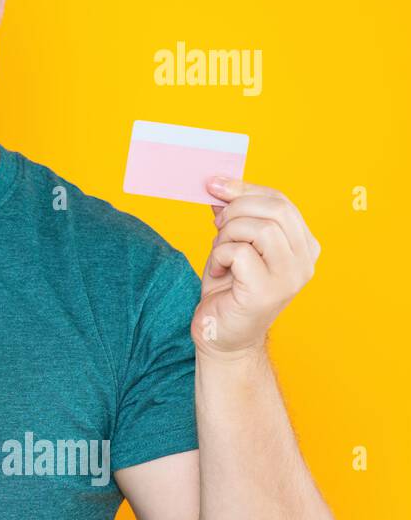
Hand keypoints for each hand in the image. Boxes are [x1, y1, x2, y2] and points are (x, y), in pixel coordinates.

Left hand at [193, 176, 320, 361]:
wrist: (221, 336)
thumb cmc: (228, 289)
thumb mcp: (232, 243)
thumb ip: (234, 215)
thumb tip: (219, 184)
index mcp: (303, 245)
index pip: (281, 201)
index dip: (245, 188)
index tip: (214, 185)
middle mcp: (305, 261)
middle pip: (275, 209)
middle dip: (235, 210)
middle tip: (217, 227)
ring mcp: (290, 277)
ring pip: (261, 228)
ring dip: (228, 235)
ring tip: (221, 255)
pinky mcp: (268, 291)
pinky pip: (241, 253)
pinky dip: (220, 256)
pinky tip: (219, 273)